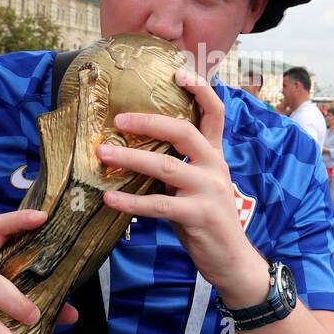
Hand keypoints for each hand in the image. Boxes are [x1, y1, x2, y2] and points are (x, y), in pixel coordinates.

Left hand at [97, 69, 266, 308]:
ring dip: (130, 159)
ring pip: (166, 166)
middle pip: (184, 131)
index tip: (178, 73)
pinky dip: (132, 201)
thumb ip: (175, 166)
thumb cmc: (206, 220)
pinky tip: (110, 198)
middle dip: (148, 121)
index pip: (215, 112)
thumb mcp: (196, 186)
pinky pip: (159, 205)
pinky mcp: (199, 216)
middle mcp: (215, 167)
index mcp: (215, 155)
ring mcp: (209, 191)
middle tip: (117, 120)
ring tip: (102, 154)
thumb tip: (132, 150)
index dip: (199, 90)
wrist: (232, 260)